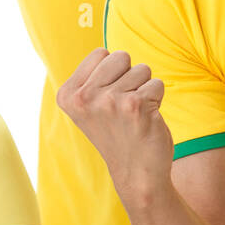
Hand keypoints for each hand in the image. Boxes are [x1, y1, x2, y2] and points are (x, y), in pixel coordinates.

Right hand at [56, 49, 174, 203]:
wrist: (136, 173)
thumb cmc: (117, 132)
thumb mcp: (89, 106)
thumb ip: (93, 77)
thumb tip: (106, 51)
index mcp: (68, 95)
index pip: (100, 52)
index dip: (111, 72)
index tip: (107, 98)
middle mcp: (85, 97)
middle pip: (121, 56)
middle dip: (129, 76)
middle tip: (123, 106)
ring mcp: (110, 101)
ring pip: (142, 69)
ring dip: (144, 89)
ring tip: (134, 115)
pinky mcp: (136, 106)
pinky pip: (157, 84)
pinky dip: (157, 99)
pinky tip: (146, 120)